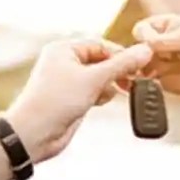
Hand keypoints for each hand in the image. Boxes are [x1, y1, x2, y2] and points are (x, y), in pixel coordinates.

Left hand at [3, 38, 153, 162]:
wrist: (33, 134)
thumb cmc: (54, 102)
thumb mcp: (94, 79)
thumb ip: (122, 65)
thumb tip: (145, 51)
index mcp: (64, 49)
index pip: (101, 45)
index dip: (121, 54)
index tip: (140, 64)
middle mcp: (64, 62)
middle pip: (102, 61)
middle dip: (118, 71)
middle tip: (135, 79)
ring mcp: (68, 82)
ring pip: (100, 78)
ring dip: (110, 85)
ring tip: (116, 92)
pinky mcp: (72, 99)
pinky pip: (94, 91)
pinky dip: (102, 95)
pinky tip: (102, 101)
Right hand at [131, 14, 179, 100]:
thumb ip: (164, 40)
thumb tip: (143, 42)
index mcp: (163, 24)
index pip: (141, 29)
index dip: (145, 38)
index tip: (156, 46)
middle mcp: (155, 41)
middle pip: (135, 46)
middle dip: (140, 55)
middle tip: (153, 63)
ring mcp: (152, 60)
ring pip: (134, 63)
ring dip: (139, 69)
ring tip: (155, 73)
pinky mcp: (153, 77)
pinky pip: (138, 78)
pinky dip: (139, 81)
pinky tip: (148, 81)